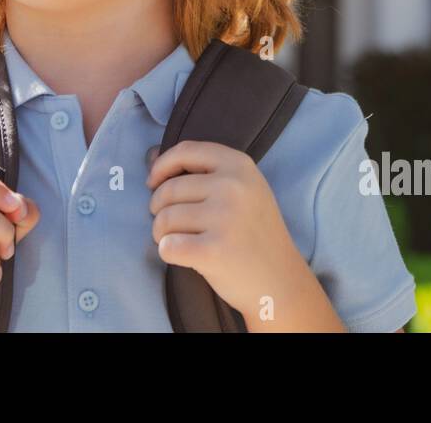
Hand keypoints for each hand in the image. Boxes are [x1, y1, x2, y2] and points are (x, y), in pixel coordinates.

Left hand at [146, 140, 305, 318]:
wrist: (280, 280)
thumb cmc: (254, 233)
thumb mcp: (243, 189)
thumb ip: (202, 171)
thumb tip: (149, 157)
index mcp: (239, 165)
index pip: (186, 151)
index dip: (162, 166)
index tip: (153, 183)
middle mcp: (232, 187)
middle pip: (168, 189)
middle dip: (159, 209)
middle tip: (172, 224)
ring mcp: (224, 218)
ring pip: (164, 218)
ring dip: (161, 233)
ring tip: (179, 240)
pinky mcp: (213, 250)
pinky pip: (167, 246)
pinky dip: (167, 252)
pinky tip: (183, 255)